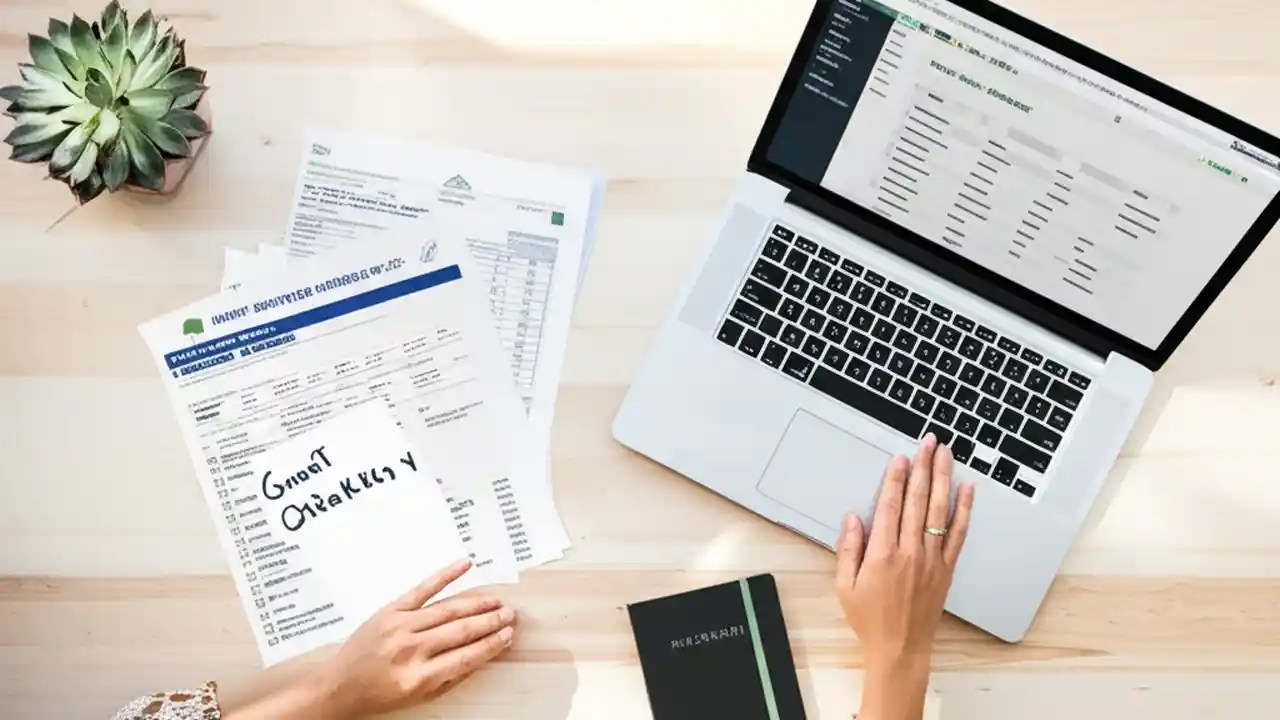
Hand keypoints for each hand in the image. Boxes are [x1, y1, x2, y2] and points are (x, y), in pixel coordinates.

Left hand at [317, 558, 515, 718]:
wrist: (339, 685)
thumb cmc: (377, 693)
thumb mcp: (416, 696)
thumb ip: (446, 677)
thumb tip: (478, 654)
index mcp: (418, 677)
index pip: (466, 658)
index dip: (490, 645)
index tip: (507, 637)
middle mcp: (410, 650)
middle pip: (461, 631)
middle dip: (489, 622)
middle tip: (509, 615)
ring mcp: (399, 626)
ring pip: (447, 610)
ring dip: (476, 604)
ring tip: (496, 601)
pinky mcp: (390, 610)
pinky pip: (422, 589)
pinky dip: (445, 575)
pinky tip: (464, 566)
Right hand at [835, 434, 973, 719]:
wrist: (901, 648)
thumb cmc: (869, 619)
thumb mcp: (845, 585)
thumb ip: (848, 548)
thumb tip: (852, 517)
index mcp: (883, 554)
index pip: (891, 506)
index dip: (896, 479)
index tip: (901, 457)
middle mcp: (911, 552)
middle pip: (919, 501)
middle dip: (924, 468)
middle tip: (929, 442)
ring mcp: (932, 559)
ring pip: (940, 511)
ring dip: (943, 479)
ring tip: (946, 455)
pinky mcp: (947, 568)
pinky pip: (958, 534)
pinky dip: (965, 510)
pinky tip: (968, 489)